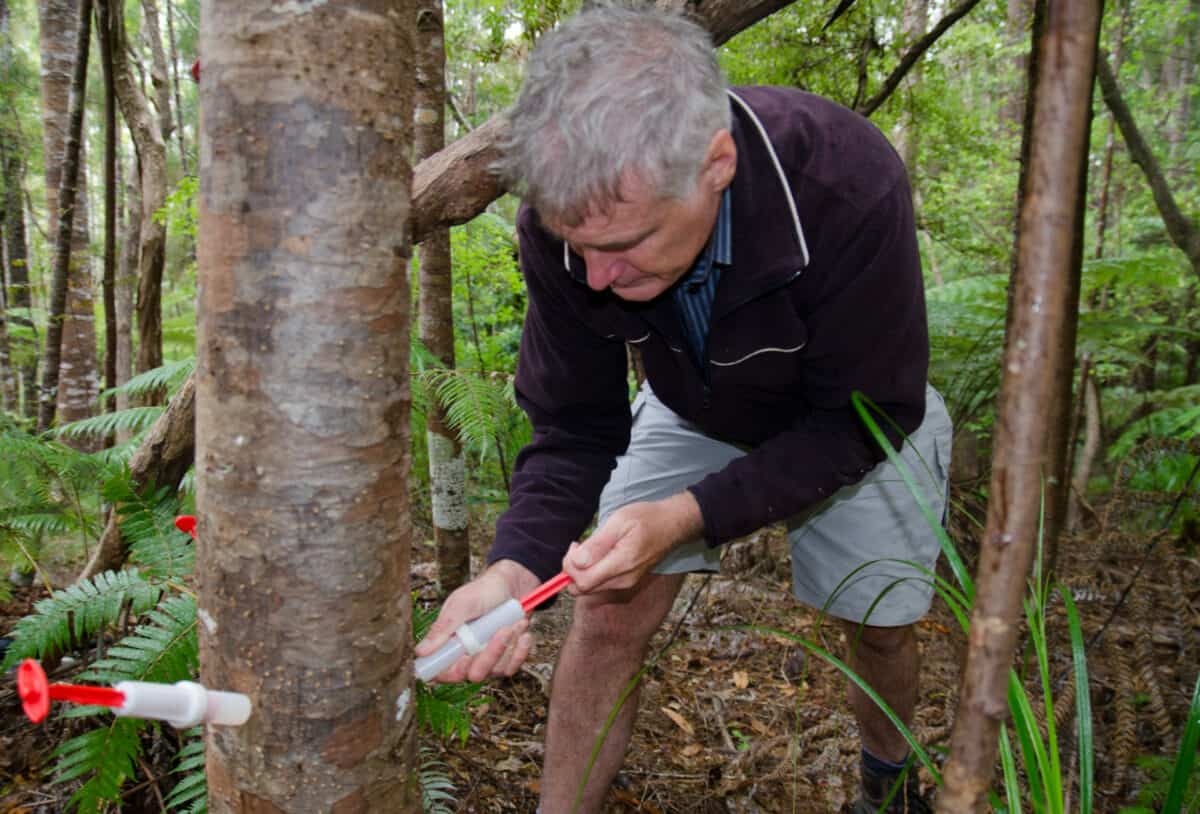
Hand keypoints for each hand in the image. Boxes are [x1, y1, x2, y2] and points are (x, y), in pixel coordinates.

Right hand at [414, 560, 540, 682]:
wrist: (512, 585)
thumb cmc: (482, 592)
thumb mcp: (460, 605)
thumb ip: (442, 629)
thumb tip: (421, 651)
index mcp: (451, 646)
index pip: (444, 673)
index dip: (452, 672)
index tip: (465, 657)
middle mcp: (468, 656)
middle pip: (473, 675)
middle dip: (489, 655)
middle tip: (501, 631)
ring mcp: (489, 659)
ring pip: (495, 671)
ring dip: (507, 645)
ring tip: (512, 623)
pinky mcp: (507, 658)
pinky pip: (513, 666)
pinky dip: (520, 650)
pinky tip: (522, 633)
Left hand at [564, 492, 703, 593]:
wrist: (672, 524)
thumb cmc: (647, 518)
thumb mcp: (619, 521)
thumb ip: (597, 544)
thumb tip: (576, 561)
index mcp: (622, 564)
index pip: (582, 582)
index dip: (570, 567)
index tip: (576, 545)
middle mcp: (623, 580)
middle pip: (583, 589)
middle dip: (573, 570)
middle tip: (579, 546)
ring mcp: (626, 583)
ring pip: (589, 588)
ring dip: (582, 570)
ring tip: (591, 547)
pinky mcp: (626, 582)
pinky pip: (600, 583)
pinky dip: (592, 571)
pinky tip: (600, 553)